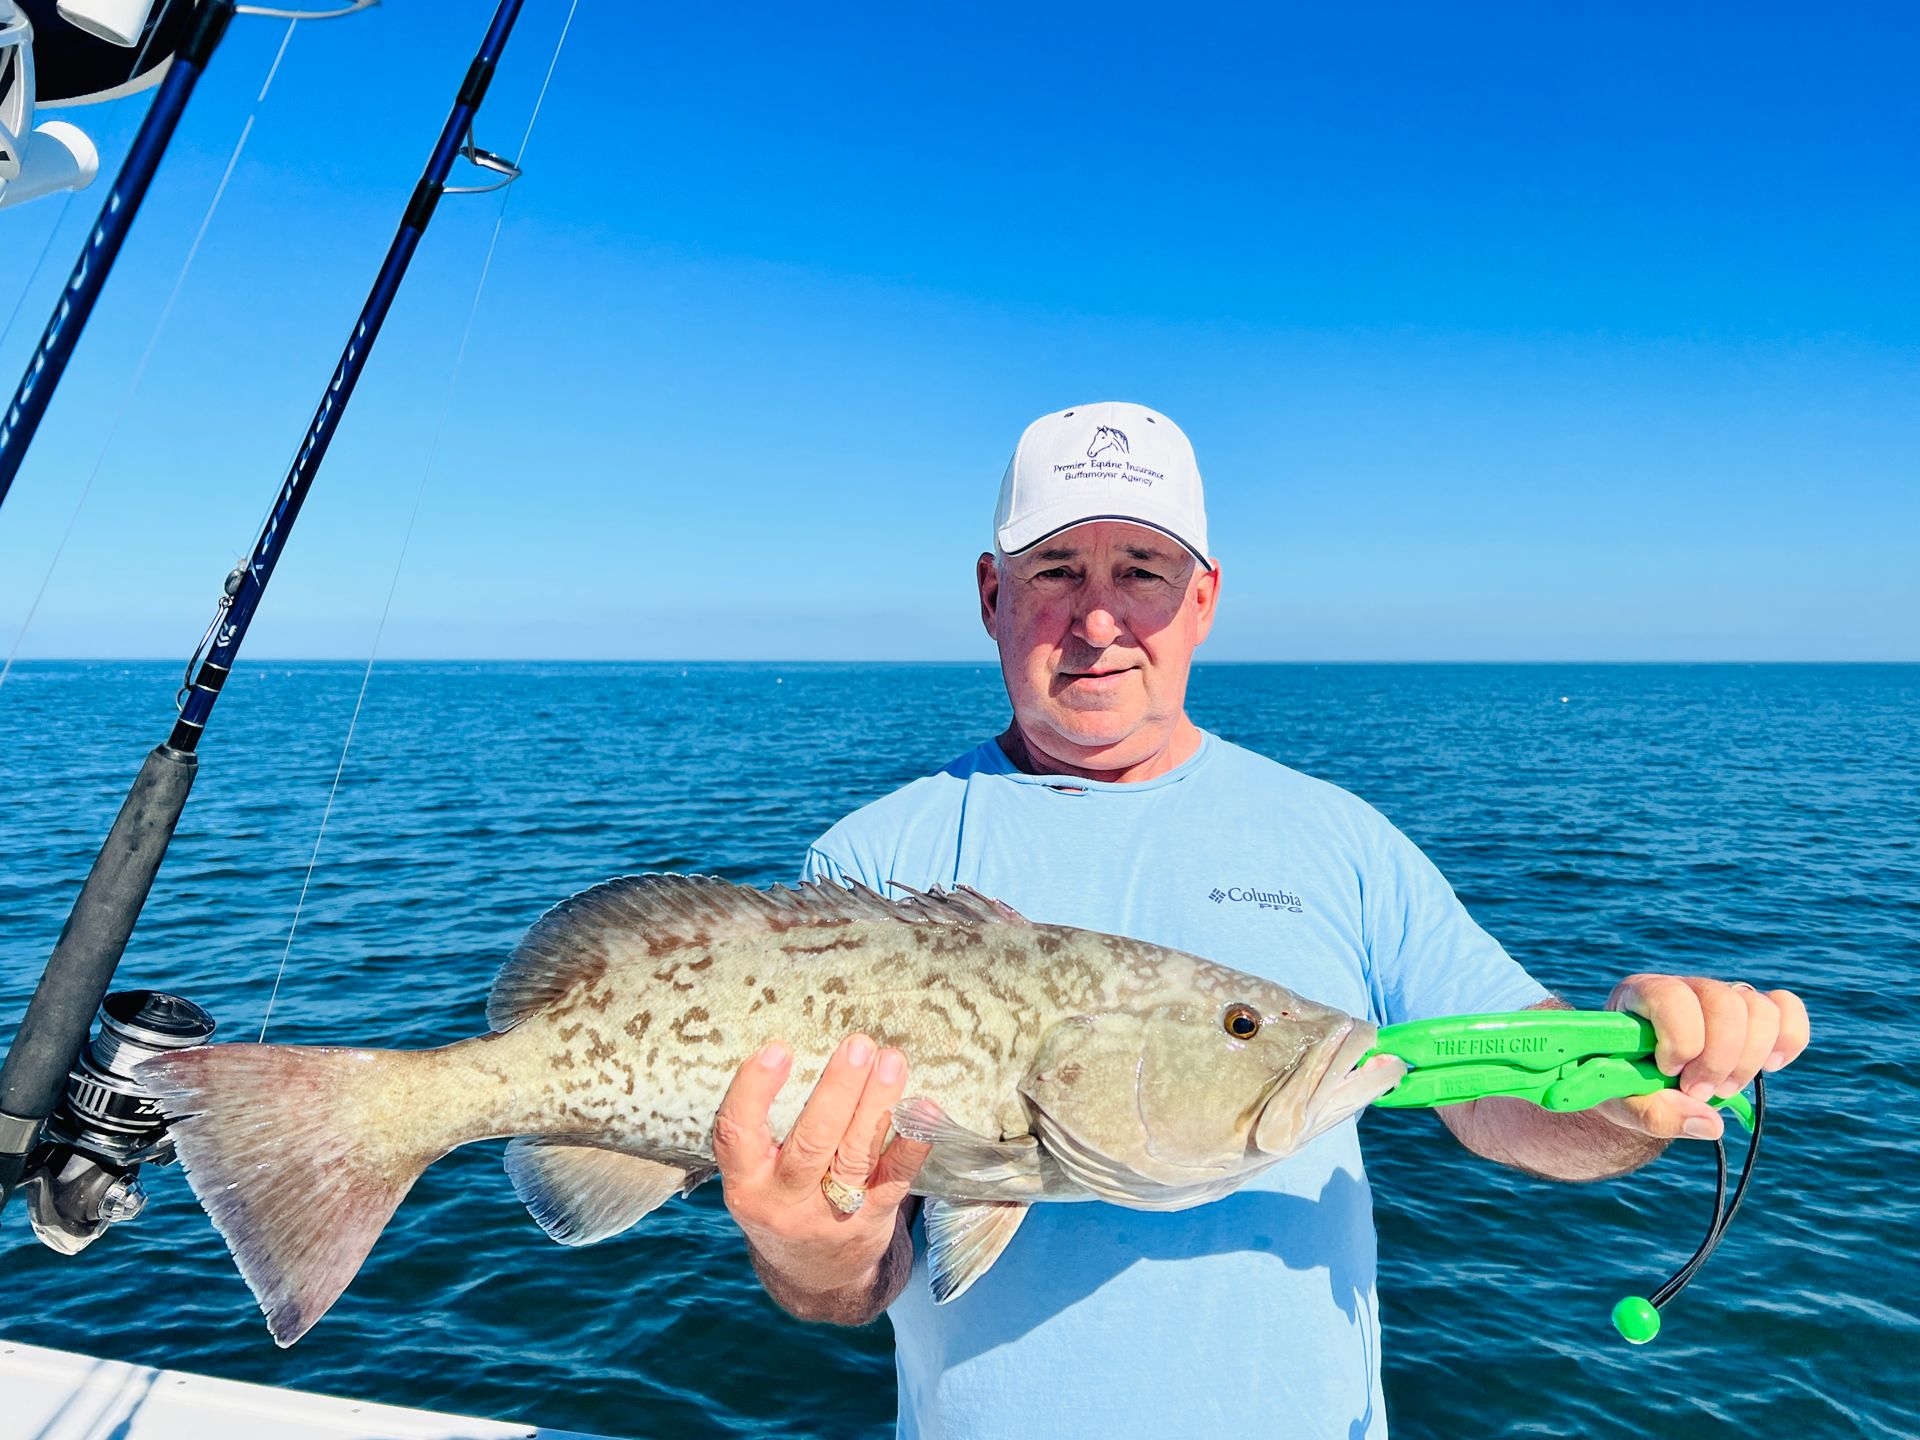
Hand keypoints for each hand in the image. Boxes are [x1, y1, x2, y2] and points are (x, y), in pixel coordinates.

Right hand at [712, 1033, 931, 1306]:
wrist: (813, 1276)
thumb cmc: (782, 1198)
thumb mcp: (755, 1175)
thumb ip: (766, 1129)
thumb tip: (805, 1045)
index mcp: (746, 1183)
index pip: (736, 1134)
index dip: (754, 1091)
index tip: (778, 1048)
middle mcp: (784, 1201)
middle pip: (811, 1142)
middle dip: (837, 1090)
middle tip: (858, 1044)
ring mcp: (830, 1214)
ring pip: (855, 1156)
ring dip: (877, 1105)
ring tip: (892, 1061)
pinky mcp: (871, 1220)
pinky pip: (894, 1180)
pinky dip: (912, 1145)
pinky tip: (926, 1113)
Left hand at [1599, 974, 1809, 1140]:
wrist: (1637, 1083)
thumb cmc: (1623, 1088)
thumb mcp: (1622, 1105)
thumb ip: (1655, 1114)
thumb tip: (1710, 1122)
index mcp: (1641, 995)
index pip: (1672, 996)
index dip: (1680, 1040)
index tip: (1669, 1072)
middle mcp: (1685, 987)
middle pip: (1724, 1003)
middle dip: (1719, 1059)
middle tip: (1699, 1092)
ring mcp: (1722, 997)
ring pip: (1760, 1009)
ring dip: (1748, 1060)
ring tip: (1723, 1088)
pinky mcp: (1752, 1014)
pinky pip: (1787, 1009)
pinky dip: (1789, 1039)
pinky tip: (1770, 1066)